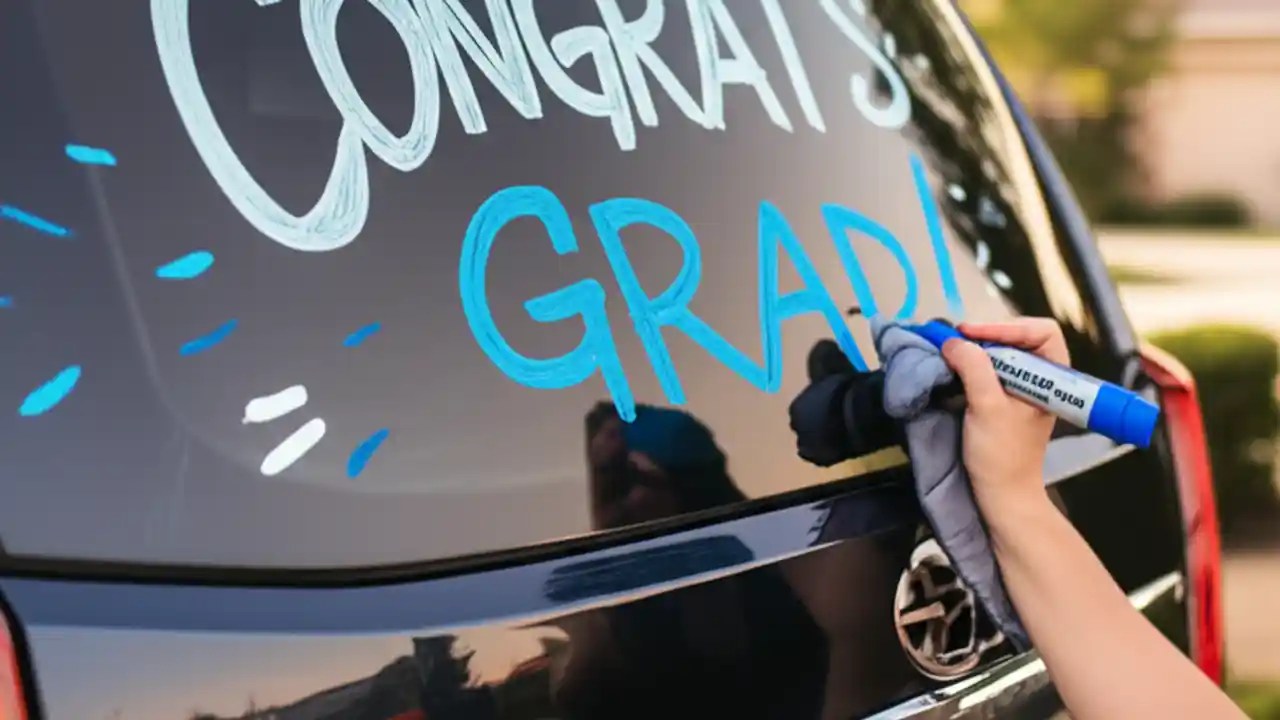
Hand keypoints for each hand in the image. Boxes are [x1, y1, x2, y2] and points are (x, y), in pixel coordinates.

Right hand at [941, 318, 1068, 513]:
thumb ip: (974, 368)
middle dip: (988, 334)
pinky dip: (972, 364)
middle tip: (956, 340)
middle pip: (1019, 337)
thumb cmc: (1002, 456)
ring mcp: (1024, 389)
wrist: (1002, 495)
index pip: (1040, 331)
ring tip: (951, 351)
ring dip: (977, 349)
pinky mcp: (1006, 399)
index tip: (970, 334)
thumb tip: (953, 341)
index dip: (1006, 326)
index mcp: (1053, 378)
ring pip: (1003, 352)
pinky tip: (954, 368)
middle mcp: (1042, 378)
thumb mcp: (987, 407)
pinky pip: (991, 369)